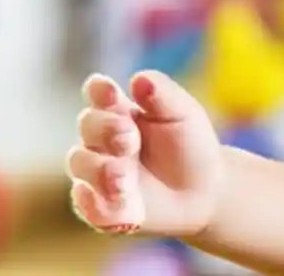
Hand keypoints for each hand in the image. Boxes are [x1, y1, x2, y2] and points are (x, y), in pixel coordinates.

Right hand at [67, 71, 224, 235]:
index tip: (111, 92)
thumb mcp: (184, 114)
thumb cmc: (190, 144)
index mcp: (118, 109)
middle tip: (130, 140)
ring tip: (124, 179)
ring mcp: (96, 171)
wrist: (202, 191)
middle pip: (87, 125)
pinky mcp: (97, 204)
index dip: (99, 90)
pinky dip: (95, 204)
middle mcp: (101, 137)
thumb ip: (162, 94)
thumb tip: (139, 79)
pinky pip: (85, 203)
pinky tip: (115, 205)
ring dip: (100, 170)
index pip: (98, 93)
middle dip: (105, 130)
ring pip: (81, 164)